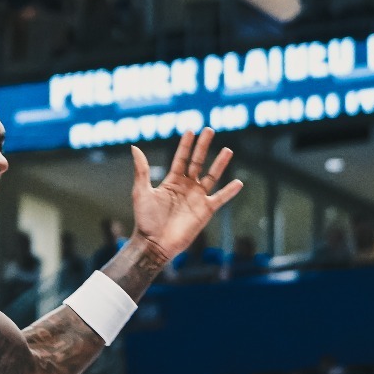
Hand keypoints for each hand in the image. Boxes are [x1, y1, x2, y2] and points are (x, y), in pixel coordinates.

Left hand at [126, 128, 242, 260]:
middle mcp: (186, 187)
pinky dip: (229, 191)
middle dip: (203, 146)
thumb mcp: (141, 191)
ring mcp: (197, 198)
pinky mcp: (206, 210)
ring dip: (219, 163)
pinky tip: (238, 182)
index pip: (181, 158)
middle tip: (209, 130)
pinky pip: (220, 198)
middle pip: (197, 162)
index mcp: (172, 181)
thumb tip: (134, 147)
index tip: (191, 130)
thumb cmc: (145, 219)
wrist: (154, 243)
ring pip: (212, 176)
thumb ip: (142, 170)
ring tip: (227, 150)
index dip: (185, 145)